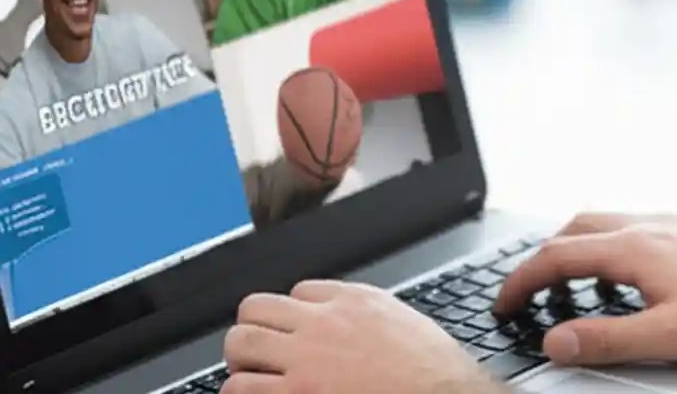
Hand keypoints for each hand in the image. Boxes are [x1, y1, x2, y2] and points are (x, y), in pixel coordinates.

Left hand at [222, 281, 501, 393]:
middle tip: (258, 351)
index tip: (296, 333)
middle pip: (257, 308)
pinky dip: (240, 393)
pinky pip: (241, 388)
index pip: (299, 293)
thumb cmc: (436, 374)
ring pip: (240, 342)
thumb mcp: (407, 324)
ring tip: (249, 375)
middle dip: (253, 329)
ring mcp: (305, 360)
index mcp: (355, 302)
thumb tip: (357, 325)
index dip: (295, 316)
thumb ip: (373, 318)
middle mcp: (323, 323)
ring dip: (241, 360)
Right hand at [494, 213, 676, 367]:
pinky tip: (624, 277)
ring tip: (568, 286)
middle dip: (543, 259)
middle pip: (574, 229)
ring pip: (603, 224)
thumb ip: (606, 340)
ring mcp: (673, 224)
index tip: (503, 304)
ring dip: (575, 249)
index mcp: (636, 247)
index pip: (557, 256)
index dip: (521, 281)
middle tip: (529, 294)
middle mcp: (650, 225)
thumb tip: (556, 341)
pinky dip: (607, 248)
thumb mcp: (669, 338)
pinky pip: (632, 227)